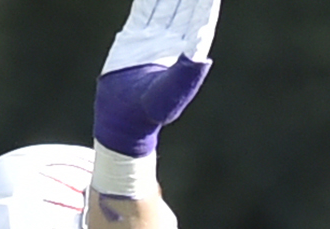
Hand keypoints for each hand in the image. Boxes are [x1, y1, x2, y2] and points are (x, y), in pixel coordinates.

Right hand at [94, 0, 219, 157]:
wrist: (123, 117)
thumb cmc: (148, 112)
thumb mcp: (165, 98)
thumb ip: (183, 78)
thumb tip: (201, 57)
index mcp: (189, 54)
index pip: (200, 22)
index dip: (206, 5)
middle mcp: (176, 42)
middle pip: (186, 7)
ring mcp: (156, 37)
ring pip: (166, 3)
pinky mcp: (136, 36)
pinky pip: (144, 8)